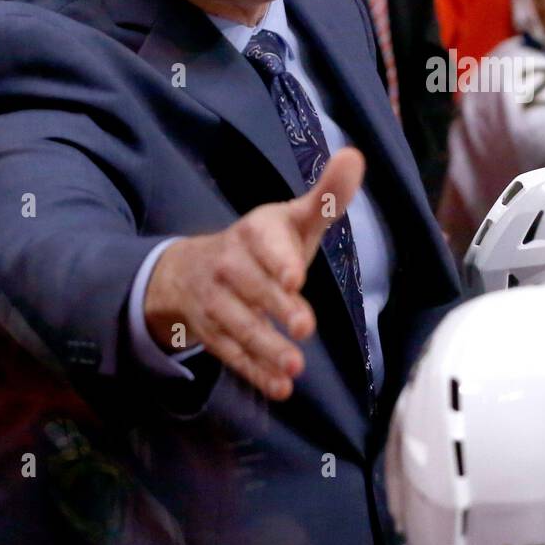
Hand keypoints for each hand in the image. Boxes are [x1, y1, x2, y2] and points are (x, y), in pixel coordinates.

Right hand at [144, 147, 364, 400]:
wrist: (189, 269)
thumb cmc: (262, 245)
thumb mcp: (292, 219)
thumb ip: (327, 196)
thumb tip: (355, 156)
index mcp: (253, 233)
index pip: (263, 244)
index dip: (278, 260)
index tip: (296, 276)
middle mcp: (230, 266)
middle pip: (251, 288)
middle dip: (277, 307)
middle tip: (305, 327)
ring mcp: (216, 302)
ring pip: (239, 326)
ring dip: (265, 348)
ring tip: (294, 368)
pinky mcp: (212, 333)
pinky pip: (231, 354)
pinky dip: (254, 372)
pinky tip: (279, 388)